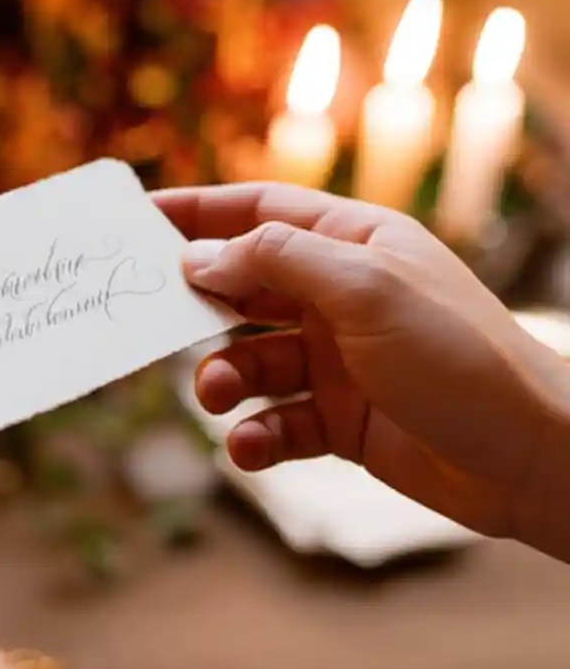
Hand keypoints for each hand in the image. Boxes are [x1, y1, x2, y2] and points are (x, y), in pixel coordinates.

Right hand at [153, 183, 569, 559]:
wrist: (530, 456)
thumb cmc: (459, 356)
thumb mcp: (364, 290)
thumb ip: (276, 262)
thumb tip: (200, 256)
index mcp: (354, 245)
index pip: (261, 212)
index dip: (198, 213)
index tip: (138, 220)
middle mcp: (340, 297)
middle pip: (244, 287)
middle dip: (198, 307)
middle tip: (154, 322)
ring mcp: (339, 360)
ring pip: (250, 360)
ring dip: (222, 378)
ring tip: (214, 395)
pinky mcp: (340, 419)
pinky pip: (275, 421)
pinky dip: (254, 435)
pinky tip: (249, 447)